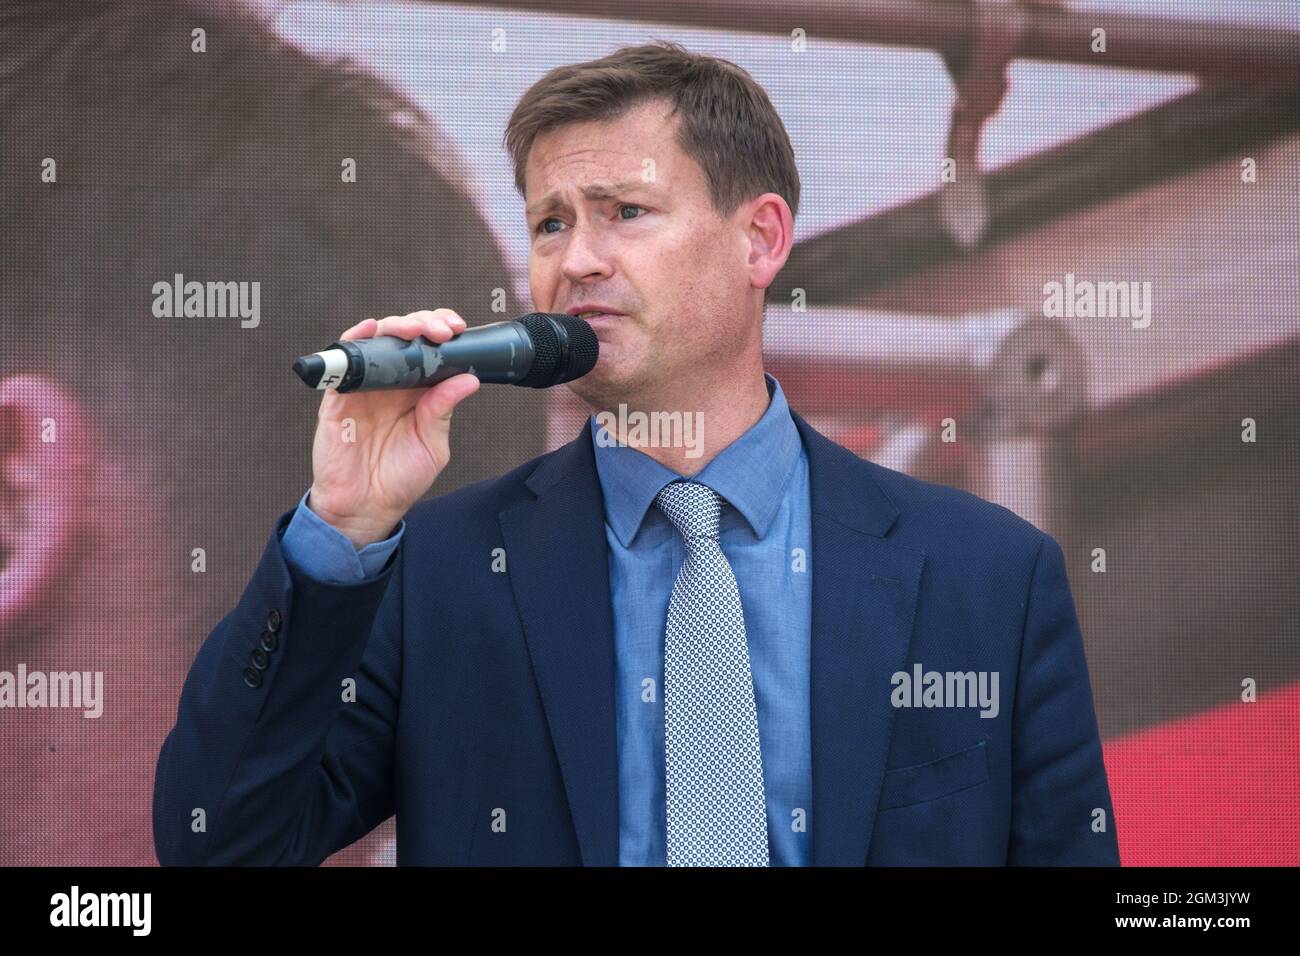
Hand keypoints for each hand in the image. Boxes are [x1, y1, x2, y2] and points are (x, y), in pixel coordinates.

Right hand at [306, 309, 480, 547]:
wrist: (364, 508)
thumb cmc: (400, 479)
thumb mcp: (432, 446)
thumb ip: (443, 411)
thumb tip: (468, 380)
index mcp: (418, 392)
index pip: (431, 350)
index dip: (443, 331)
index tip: (459, 330)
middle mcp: (392, 383)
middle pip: (405, 337)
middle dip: (425, 323)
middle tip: (442, 330)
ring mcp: (364, 386)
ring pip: (377, 340)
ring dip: (396, 326)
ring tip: (416, 329)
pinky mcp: (338, 396)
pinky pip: (343, 360)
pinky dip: (356, 339)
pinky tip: (371, 330)